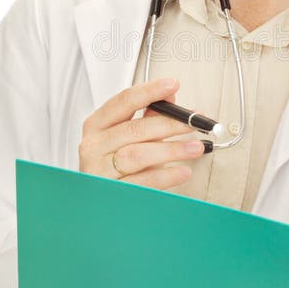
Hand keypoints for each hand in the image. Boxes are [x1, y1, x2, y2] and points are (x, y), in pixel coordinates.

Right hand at [78, 76, 204, 188]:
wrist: (99, 203)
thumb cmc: (115, 165)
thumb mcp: (130, 137)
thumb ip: (148, 115)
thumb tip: (169, 95)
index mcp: (97, 124)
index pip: (123, 101)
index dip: (149, 91)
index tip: (172, 84)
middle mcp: (93, 145)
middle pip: (135, 129)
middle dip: (169, 124)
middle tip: (193, 123)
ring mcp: (99, 170)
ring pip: (138, 154)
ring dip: (172, 150)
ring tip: (195, 148)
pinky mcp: (111, 193)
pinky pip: (143, 181)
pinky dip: (166, 175)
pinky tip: (183, 171)